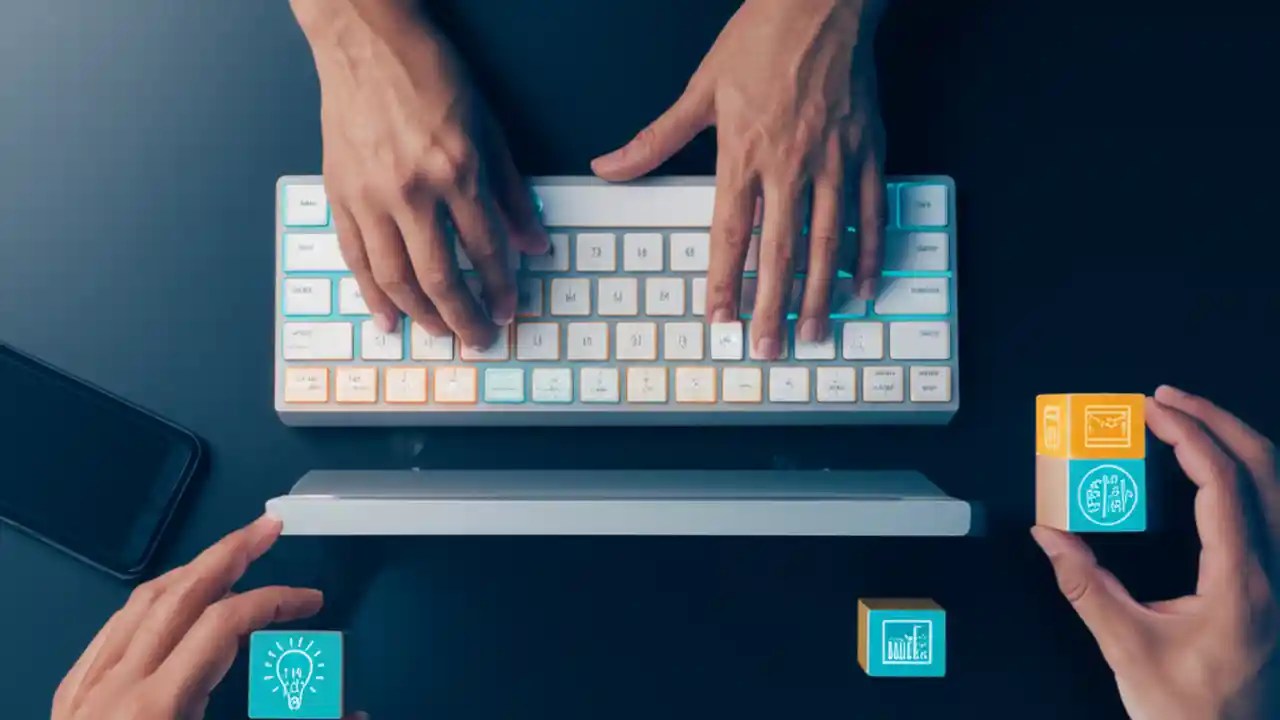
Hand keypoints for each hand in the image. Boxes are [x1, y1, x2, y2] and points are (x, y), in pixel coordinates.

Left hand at [52, 516, 362, 719]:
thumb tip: (353, 712)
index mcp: (160, 707)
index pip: (227, 623)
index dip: (276, 602)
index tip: (311, 602)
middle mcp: (116, 688)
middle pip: (180, 594)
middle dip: (229, 553)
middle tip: (270, 527)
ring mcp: (85, 695)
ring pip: (137, 606)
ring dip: (189, 574)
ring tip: (227, 560)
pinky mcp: (68, 707)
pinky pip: (107, 637)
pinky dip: (145, 609)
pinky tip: (161, 608)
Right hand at [293, 0, 546, 348]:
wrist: (365, 40)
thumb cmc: (429, 74)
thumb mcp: (489, 126)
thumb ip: (511, 191)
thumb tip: (532, 243)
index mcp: (456, 170)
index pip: (484, 249)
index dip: (499, 288)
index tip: (508, 310)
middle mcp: (412, 190)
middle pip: (439, 276)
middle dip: (463, 317)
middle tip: (478, 340)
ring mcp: (370, 195)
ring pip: (394, 276)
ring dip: (420, 315)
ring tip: (440, 333)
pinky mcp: (340, 193)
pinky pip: (355, 257)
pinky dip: (371, 293)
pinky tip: (387, 317)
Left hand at [592, 0, 886, 358]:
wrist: (823, 0)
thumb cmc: (762, 39)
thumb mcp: (700, 89)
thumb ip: (655, 139)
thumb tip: (609, 166)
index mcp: (744, 153)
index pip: (731, 233)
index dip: (725, 281)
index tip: (719, 319)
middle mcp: (790, 165)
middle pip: (780, 251)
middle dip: (773, 307)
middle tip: (768, 348)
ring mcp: (833, 161)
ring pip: (827, 242)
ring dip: (820, 294)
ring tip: (813, 332)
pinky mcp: (866, 152)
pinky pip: (868, 213)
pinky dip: (867, 252)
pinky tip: (860, 286)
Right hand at [1033, 386, 1279, 719]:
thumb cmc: (1191, 710)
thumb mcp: (1127, 647)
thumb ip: (1085, 585)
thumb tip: (1049, 534)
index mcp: (1242, 581)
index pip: (1224, 483)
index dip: (1187, 435)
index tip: (1152, 410)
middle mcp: (1274, 570)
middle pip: (1264, 468)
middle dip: (1215, 420)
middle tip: (1165, 398)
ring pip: (1275, 484)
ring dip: (1233, 440)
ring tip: (1187, 419)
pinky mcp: (1274, 583)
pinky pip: (1269, 507)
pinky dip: (1241, 473)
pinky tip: (1211, 470)